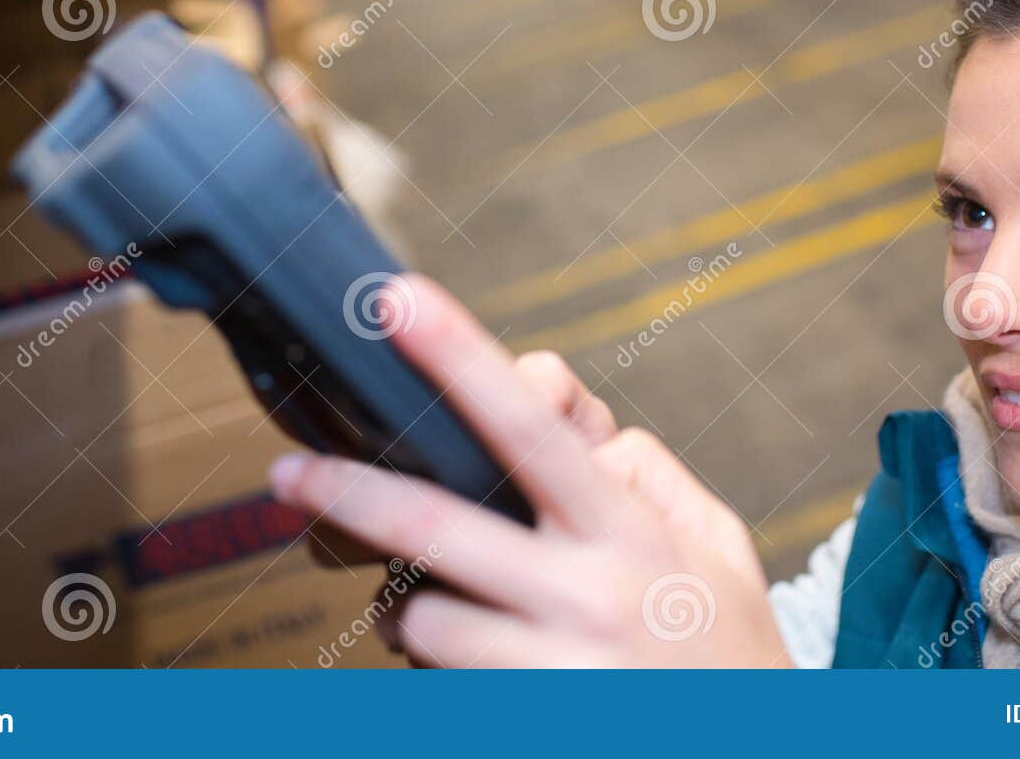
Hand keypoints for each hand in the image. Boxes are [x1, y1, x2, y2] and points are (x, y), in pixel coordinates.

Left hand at [269, 274, 791, 667]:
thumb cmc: (731, 655)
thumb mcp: (716, 545)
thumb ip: (646, 473)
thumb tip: (574, 422)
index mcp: (628, 529)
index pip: (530, 425)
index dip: (460, 356)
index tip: (400, 303)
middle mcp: (584, 594)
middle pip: (434, 524)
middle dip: (347, 491)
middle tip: (288, 472)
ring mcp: (553, 669)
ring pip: (424, 618)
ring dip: (416, 612)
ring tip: (458, 621)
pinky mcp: (526, 720)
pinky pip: (439, 688)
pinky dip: (445, 674)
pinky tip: (486, 675)